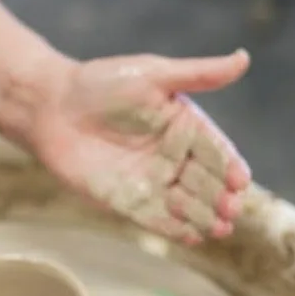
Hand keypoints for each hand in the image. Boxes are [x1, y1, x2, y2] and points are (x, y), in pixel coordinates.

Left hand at [28, 50, 251, 243]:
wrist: (50, 108)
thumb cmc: (99, 84)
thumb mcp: (152, 75)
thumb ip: (197, 74)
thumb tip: (244, 59)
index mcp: (185, 127)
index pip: (216, 151)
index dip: (230, 167)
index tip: (241, 180)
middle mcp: (172, 156)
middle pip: (205, 182)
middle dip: (221, 198)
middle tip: (231, 210)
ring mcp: (150, 180)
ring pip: (185, 204)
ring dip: (203, 217)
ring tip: (218, 228)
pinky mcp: (124, 200)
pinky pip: (154, 218)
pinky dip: (172, 228)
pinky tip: (190, 236)